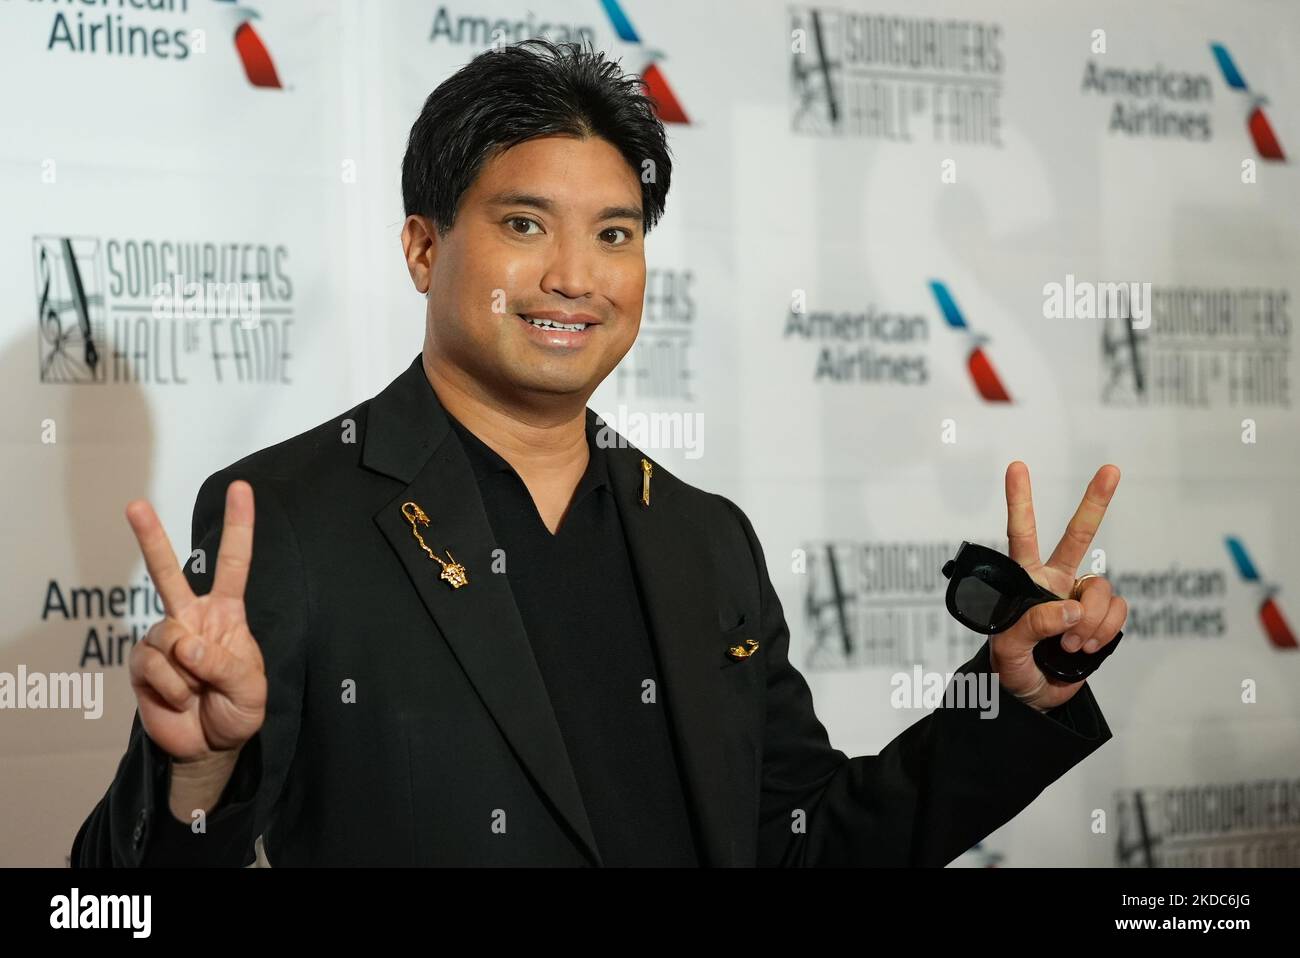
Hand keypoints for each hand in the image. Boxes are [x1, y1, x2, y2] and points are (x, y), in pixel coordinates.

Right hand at [126, 480, 266, 762]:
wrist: (210, 746)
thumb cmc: (238, 709)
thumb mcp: (251, 688)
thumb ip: (226, 664)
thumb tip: (187, 644)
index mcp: (226, 614)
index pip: (234, 564)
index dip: (239, 527)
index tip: (240, 488)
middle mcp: (191, 618)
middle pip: (168, 573)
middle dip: (150, 538)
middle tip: (135, 504)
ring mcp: (164, 640)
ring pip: (168, 639)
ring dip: (189, 674)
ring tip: (199, 692)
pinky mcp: (142, 665)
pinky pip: (155, 667)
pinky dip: (173, 688)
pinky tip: (180, 699)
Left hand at [989, 462, 1127, 711]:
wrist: (1032, 696)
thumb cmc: (1009, 667)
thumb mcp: (1008, 648)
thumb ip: (1033, 625)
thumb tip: (1070, 608)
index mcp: (1024, 581)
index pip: (1020, 535)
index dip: (1020, 501)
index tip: (1016, 466)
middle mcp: (1055, 582)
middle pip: (1078, 536)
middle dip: (1095, 503)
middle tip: (1111, 470)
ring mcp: (1081, 599)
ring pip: (1101, 589)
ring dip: (1091, 620)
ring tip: (1071, 646)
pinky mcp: (1102, 619)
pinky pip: (1117, 612)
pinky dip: (1105, 630)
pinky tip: (1087, 648)